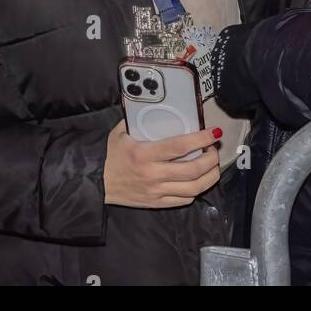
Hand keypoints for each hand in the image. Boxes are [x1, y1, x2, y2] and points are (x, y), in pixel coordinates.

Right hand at [103, 122, 220, 207]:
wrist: (96, 183)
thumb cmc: (110, 155)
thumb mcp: (120, 133)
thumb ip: (138, 121)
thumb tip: (155, 106)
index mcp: (144, 153)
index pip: (179, 147)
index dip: (201, 139)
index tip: (213, 133)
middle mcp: (153, 174)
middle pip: (192, 170)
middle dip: (211, 159)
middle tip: (214, 149)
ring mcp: (157, 191)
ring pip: (193, 188)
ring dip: (209, 177)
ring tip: (213, 166)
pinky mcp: (157, 203)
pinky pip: (184, 200)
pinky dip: (196, 191)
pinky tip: (199, 181)